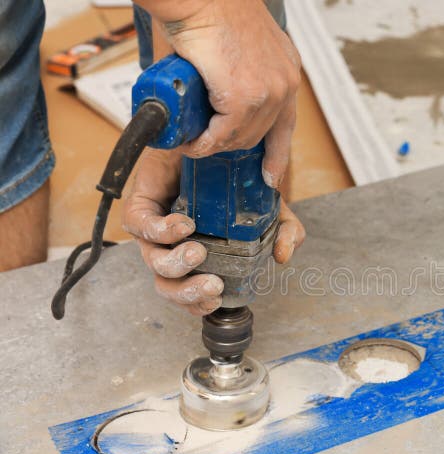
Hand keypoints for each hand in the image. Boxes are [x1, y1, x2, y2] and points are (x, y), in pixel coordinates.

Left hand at [123, 148, 304, 315]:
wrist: (211, 140)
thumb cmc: (234, 179)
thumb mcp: (269, 209)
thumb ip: (283, 232)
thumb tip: (283, 256)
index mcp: (197, 256)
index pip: (187, 293)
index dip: (197, 304)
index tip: (218, 298)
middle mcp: (171, 248)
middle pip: (167, 286)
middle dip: (188, 292)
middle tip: (213, 285)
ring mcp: (153, 230)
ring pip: (153, 261)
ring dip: (177, 263)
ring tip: (199, 252)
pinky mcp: (140, 206)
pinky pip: (141, 226)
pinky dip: (162, 231)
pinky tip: (184, 225)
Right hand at [136, 0, 300, 170]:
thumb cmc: (210, 12)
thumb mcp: (239, 50)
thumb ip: (238, 77)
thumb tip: (215, 103)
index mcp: (286, 71)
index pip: (287, 123)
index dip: (278, 153)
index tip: (270, 174)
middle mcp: (285, 83)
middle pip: (261, 134)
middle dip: (232, 145)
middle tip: (205, 144)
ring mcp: (268, 92)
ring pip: (241, 137)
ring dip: (214, 144)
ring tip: (192, 141)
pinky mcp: (245, 97)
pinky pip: (223, 134)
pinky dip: (204, 142)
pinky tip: (191, 142)